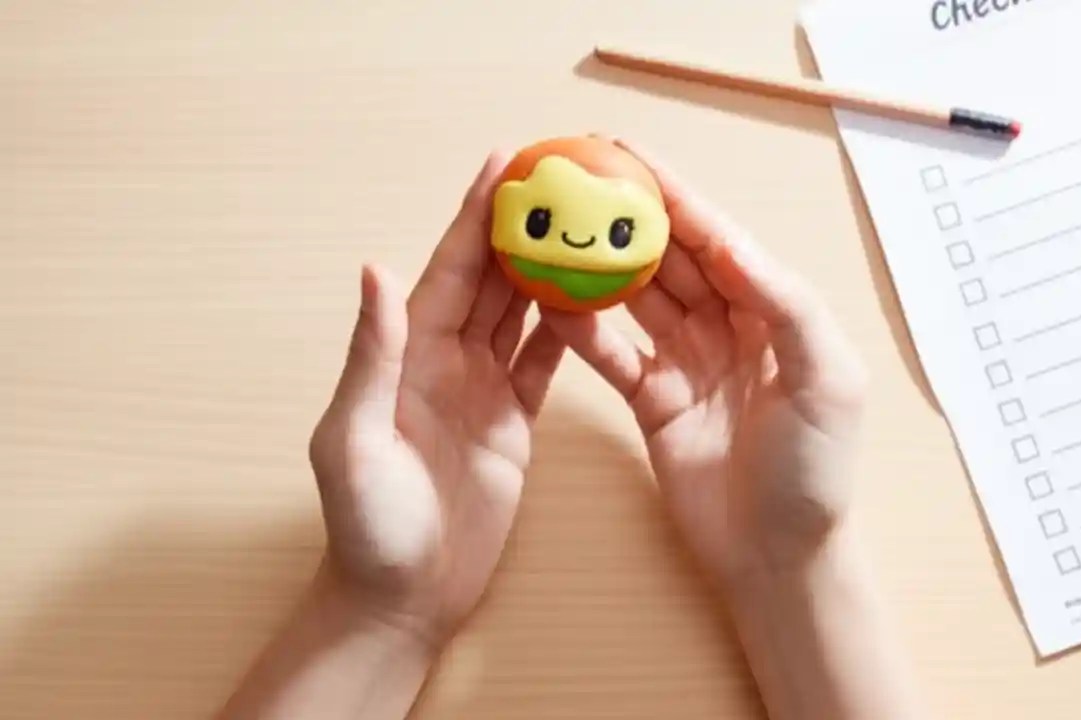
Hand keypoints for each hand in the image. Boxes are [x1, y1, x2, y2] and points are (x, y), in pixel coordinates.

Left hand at [308, 151, 564, 649]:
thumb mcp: (357, 441)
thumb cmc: (368, 528)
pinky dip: (569, 327)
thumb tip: (376, 269)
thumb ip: (373, 356)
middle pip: (491, 278)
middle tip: (562, 176)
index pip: (450, 269)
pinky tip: (596, 296)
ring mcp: (482, 389)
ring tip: (587, 221)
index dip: (477, 215)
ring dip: (549, 266)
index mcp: (409, 355)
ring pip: (521, 312)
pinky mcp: (514, 423)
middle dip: (522, 226)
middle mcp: (446, 361)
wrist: (403, 599)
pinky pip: (544, 361)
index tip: (506, 163)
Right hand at [544, 144, 927, 719]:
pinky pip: (612, 354)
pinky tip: (551, 302)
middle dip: (628, 216)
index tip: (628, 154)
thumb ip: (784, 304)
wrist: (777, 558)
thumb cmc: (816, 474)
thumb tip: (728, 244)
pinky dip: (582, 330)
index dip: (674, 194)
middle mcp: (729, 327)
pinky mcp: (653, 401)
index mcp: (774, 312)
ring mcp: (687, 362)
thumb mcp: (826, 380)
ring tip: (555, 228)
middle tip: (576, 178)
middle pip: (671, 258)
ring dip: (599, 264)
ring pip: (636, 298)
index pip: (718, 239)